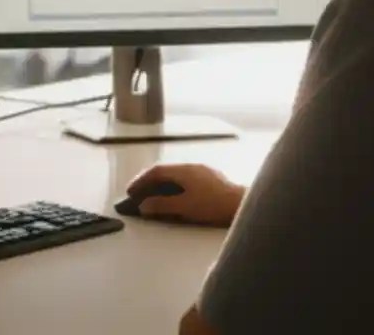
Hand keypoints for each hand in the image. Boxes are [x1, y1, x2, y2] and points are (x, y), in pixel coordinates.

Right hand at [126, 163, 244, 227]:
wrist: (242, 204)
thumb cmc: (213, 205)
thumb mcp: (185, 207)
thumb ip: (163, 205)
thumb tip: (144, 205)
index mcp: (184, 170)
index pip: (156, 171)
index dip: (141, 180)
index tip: (130, 191)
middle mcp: (192, 166)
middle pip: (165, 170)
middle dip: (149, 181)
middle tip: (138, 193)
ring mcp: (203, 171)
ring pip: (176, 174)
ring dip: (162, 184)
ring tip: (154, 195)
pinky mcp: (212, 179)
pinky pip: (186, 178)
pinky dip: (174, 186)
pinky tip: (175, 196)